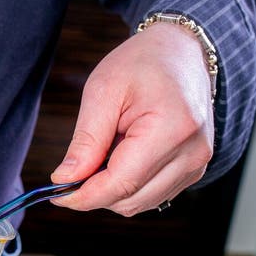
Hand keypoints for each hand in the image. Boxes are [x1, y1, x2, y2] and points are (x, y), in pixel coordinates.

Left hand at [50, 23, 214, 213]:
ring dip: (113, 189)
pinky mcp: (194, 171)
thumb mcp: (103, 90)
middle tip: (77, 167)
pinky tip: (125, 156)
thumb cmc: (143, 63)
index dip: (85, 196)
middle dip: (96, 192)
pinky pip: (152, 196)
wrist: (182, 51)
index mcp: (172, 128)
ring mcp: (197, 164)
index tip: (57, 195)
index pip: (122, 183)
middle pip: (130, 200)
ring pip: (139, 203)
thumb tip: (65, 180)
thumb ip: (85, 140)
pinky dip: (129, 186)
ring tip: (109, 149)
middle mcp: (192, 153)